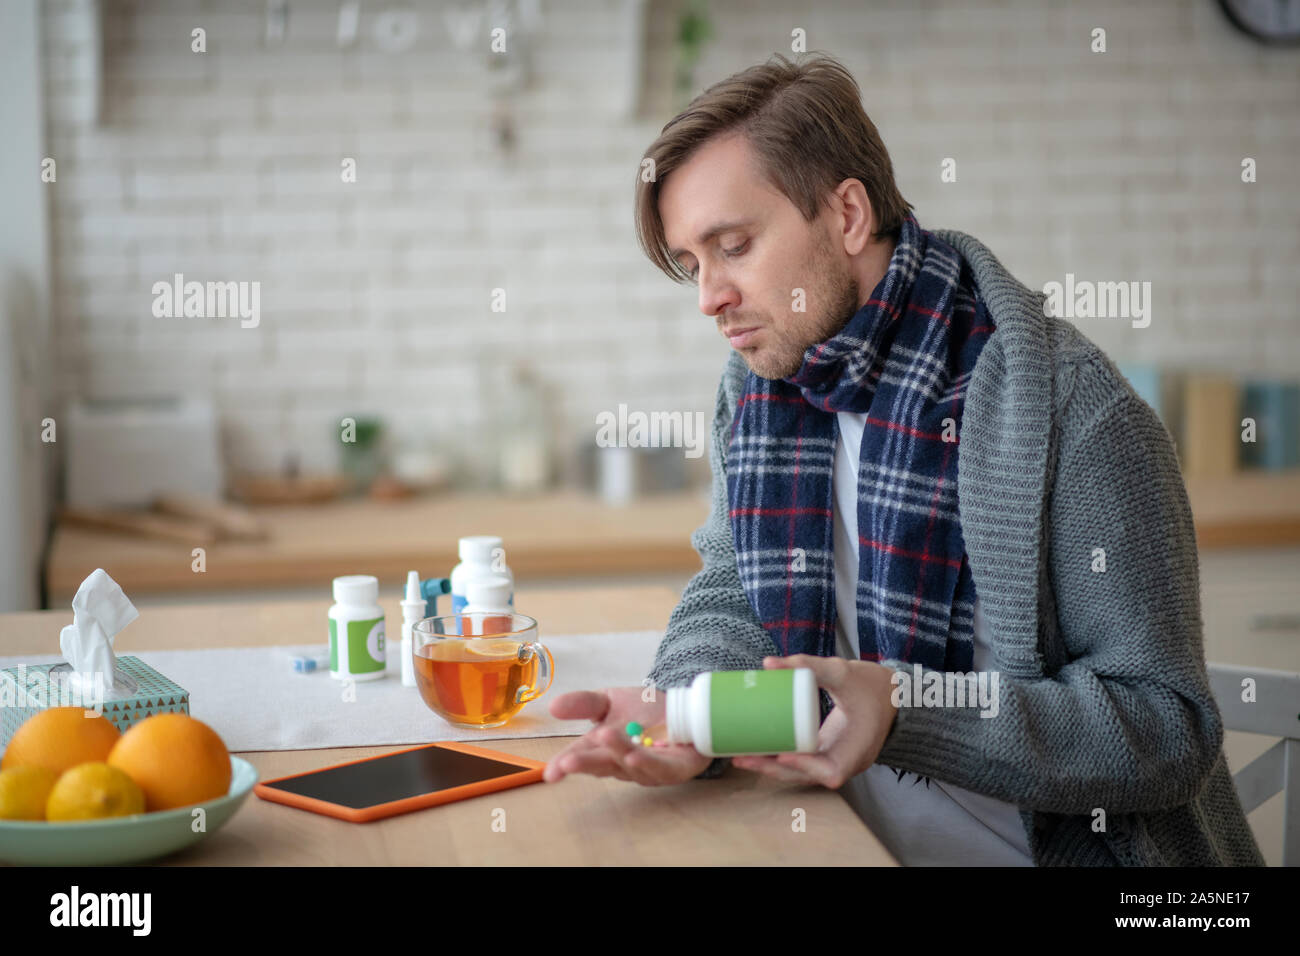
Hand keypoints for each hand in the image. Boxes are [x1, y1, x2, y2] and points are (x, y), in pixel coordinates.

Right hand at [543, 686, 712, 785]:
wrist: (683, 709)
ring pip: (630, 765)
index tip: (550, 772)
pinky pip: (660, 769)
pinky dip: (647, 763)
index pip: (581, 757)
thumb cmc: (643, 710)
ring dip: (617, 752)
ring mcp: (648, 770)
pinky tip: (634, 754)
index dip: (564, 765)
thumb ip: (583, 703)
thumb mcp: (609, 700)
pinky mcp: (674, 769)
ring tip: (605, 737)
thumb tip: (552, 706)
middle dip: (586, 763)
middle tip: (568, 761)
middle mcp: (623, 764)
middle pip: (602, 765)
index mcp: (604, 750)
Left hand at [731, 654, 898, 788]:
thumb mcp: (842, 671)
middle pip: (807, 776)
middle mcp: (847, 762)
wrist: (896, 695)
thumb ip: (808, 665)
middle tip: (742, 757)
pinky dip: (781, 760)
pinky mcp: (829, 754)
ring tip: (740, 757)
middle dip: (773, 770)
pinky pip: (803, 763)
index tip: (782, 754)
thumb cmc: (873, 684)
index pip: (831, 771)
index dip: (805, 768)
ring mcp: (838, 761)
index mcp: (858, 748)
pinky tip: (757, 751)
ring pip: (802, 773)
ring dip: (772, 768)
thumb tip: (768, 663)